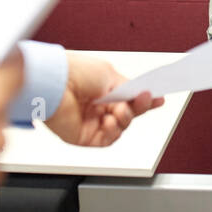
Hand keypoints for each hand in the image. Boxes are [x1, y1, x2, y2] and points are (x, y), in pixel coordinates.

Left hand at [44, 53, 163, 145]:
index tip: (158, 98)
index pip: (128, 98)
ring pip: (120, 127)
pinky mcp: (83, 136)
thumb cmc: (74, 72)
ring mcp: (90, 121)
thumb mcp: (110, 75)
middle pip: (127, 114)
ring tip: (120, 110)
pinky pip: (106, 139)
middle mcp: (96, 106)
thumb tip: (144, 94)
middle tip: (144, 100)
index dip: (143, 100)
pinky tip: (109, 120)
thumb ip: (128, 87)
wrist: (54, 83)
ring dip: (125, 119)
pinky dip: (112, 132)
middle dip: (137, 108)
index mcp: (102, 89)